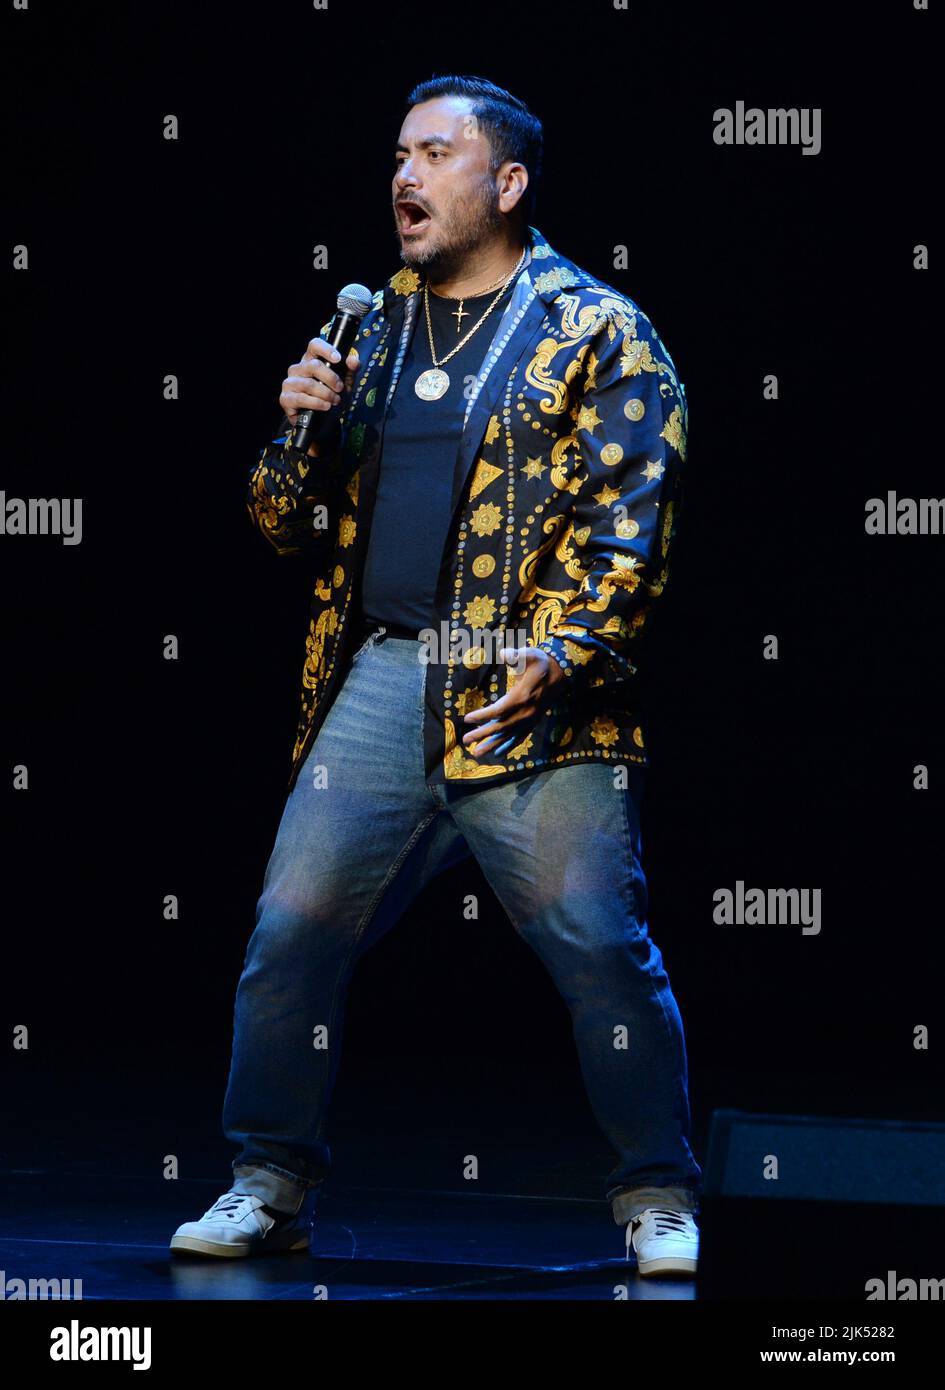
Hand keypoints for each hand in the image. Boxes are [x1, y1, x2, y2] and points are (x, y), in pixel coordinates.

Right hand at [279, 337, 359, 455]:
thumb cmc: (332, 398)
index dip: (326, 349)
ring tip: (335, 401)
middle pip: (314, 366)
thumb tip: (354, 360)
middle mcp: (298, 369)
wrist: (323, 422)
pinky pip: (300, 398)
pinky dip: (316, 403)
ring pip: (308, 383)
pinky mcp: (285, 398)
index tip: (338, 359)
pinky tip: (325, 407)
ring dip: (325, 393)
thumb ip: (350, 371)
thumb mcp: (345, 384)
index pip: (314, 345)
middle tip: (340, 389)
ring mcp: (290, 383)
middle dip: (331, 378)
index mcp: (311, 360)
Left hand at [461, 646, 565, 757]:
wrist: (560, 674)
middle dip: (482, 734)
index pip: (499, 710)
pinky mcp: (533, 722)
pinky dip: (509, 746)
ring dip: (492, 745)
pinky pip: (520, 737)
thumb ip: (516, 655)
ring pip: (509, 735)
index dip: (483, 716)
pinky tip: (498, 753)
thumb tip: (503, 653)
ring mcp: (530, 719)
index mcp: (521, 696)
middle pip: (500, 726)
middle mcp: (525, 712)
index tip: (467, 719)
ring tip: (476, 753)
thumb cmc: (540, 663)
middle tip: (465, 740)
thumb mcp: (530, 655)